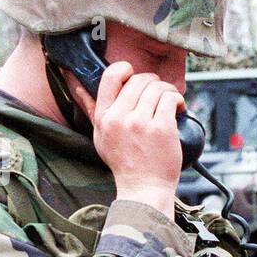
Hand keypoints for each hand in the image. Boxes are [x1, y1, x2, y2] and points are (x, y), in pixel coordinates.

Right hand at [71, 61, 185, 214]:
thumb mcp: (101, 137)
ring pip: (157, 87)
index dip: (125, 69)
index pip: (110, 77)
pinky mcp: (161, 129)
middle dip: (152, 81)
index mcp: (104, 117)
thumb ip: (92, 110)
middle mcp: (120, 118)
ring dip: (167, 90)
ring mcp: (141, 123)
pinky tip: (178, 107)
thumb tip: (78, 88)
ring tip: (169, 100)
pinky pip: (170, 99)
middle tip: (158, 92)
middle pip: (139, 79)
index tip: (133, 73)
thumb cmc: (124, 164)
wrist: (144, 188)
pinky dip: (177, 99)